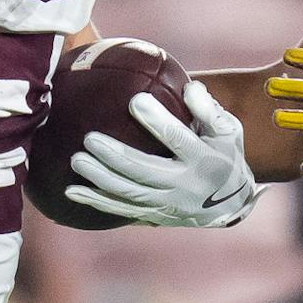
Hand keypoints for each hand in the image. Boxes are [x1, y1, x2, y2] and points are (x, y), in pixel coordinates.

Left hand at [65, 80, 259, 227]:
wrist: (230, 205)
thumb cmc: (225, 156)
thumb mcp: (228, 131)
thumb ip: (208, 110)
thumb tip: (189, 86)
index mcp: (203, 160)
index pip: (178, 139)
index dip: (158, 121)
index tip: (135, 101)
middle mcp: (184, 185)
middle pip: (145, 171)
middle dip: (115, 156)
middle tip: (89, 138)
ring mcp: (167, 204)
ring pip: (129, 193)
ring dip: (101, 178)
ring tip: (77, 160)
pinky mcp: (154, 215)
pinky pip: (121, 210)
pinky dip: (96, 202)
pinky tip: (71, 191)